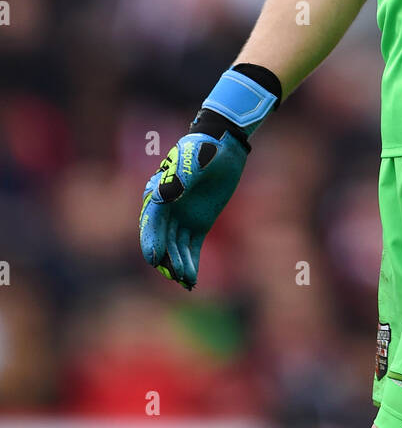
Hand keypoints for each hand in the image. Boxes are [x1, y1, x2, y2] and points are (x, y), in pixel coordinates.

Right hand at [139, 64, 279, 289]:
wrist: (224, 147)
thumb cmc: (205, 148)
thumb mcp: (195, 159)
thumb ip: (180, 178)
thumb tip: (161, 196)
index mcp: (159, 192)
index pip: (152, 220)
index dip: (151, 240)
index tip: (153, 258)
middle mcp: (166, 209)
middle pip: (162, 238)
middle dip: (166, 258)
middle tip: (173, 276)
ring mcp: (181, 219)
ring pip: (176, 247)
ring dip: (179, 265)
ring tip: (186, 281)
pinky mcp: (198, 226)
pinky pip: (191, 248)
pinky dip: (191, 264)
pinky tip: (192, 280)